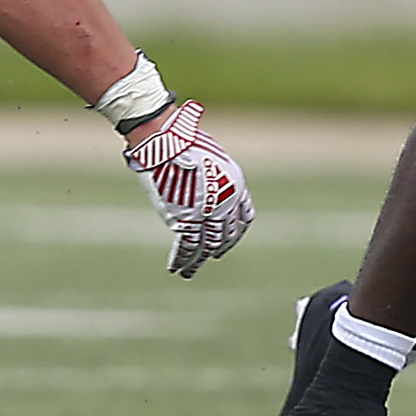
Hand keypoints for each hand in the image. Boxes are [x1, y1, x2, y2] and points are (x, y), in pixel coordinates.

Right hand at [120, 98, 256, 277]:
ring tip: (188, 272)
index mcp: (237, 185)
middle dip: (216, 249)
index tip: (227, 241)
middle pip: (225, 235)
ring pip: (205, 246)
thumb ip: (215, 178)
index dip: (235, 233)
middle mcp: (226, 203)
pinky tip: (176, 268)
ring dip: (196, 261)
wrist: (171, 143)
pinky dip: (181, 260)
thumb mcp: (213, 158)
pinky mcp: (187, 219)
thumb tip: (207, 186)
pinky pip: (186, 246)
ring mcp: (207, 213)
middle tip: (209, 257)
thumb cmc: (187, 143)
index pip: (244, 218)